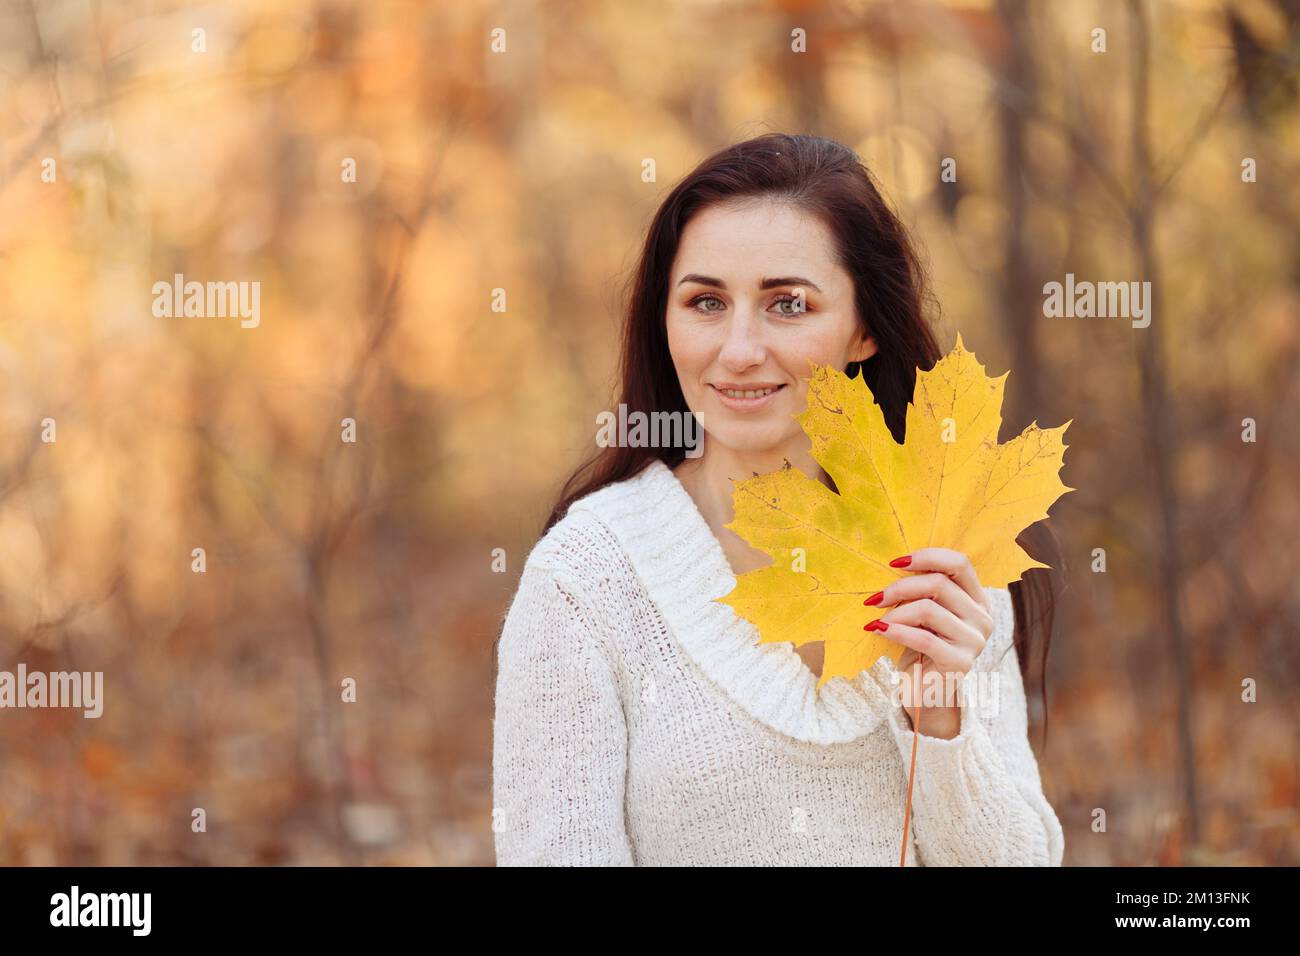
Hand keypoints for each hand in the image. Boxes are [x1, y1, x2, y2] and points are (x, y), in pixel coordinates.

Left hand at [862, 547, 994, 738]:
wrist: (925, 692)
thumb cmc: (920, 648)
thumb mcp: (924, 613)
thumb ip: (923, 590)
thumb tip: (896, 564)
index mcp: (978, 599)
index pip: (960, 563)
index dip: (927, 556)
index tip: (895, 563)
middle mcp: (983, 618)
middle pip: (940, 583)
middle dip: (901, 587)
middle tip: (876, 598)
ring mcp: (975, 641)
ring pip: (929, 609)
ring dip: (895, 612)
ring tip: (877, 620)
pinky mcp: (961, 663)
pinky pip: (923, 638)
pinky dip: (896, 631)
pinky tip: (878, 630)